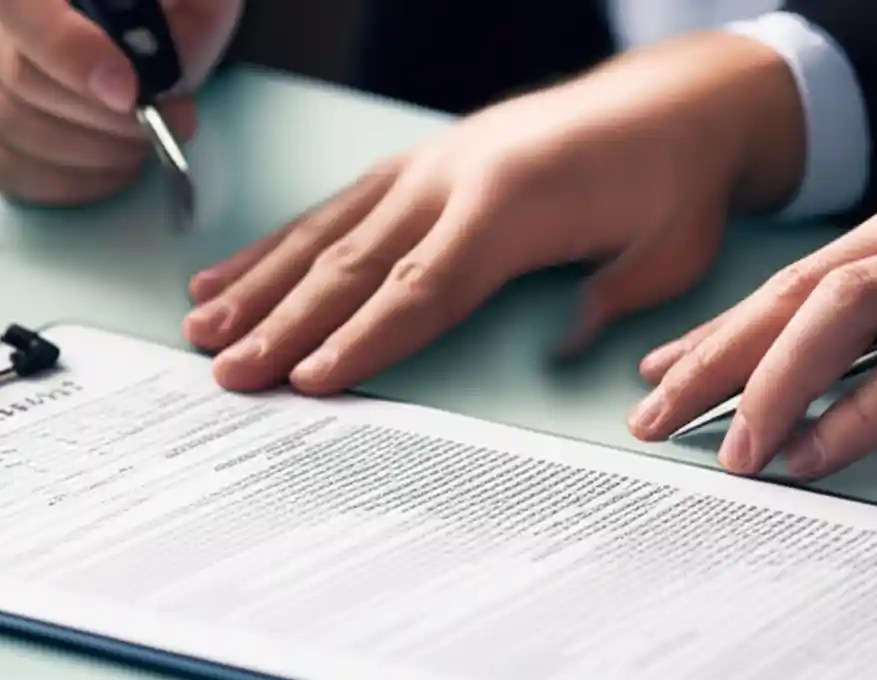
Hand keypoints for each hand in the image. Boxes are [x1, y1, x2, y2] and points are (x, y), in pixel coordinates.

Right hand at [0, 0, 240, 203]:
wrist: (86, 17)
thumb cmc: (128, 3)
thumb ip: (181, 10)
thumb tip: (174, 63)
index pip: (15, 5)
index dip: (71, 54)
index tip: (130, 92)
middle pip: (21, 79)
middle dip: (105, 119)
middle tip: (161, 127)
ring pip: (9, 131)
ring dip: (89, 156)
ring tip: (139, 150)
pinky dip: (59, 183)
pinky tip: (102, 171)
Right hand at [182, 34, 805, 393]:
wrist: (665, 100)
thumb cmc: (671, 181)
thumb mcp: (672, 249)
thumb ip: (612, 300)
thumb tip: (561, 351)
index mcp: (507, 204)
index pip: (421, 287)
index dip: (364, 339)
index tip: (310, 381)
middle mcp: (448, 180)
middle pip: (352, 266)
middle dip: (284, 324)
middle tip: (230, 371)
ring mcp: (421, 168)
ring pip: (324, 235)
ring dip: (260, 284)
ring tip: (204, 326)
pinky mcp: (411, 166)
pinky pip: (331, 209)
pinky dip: (277, 245)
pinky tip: (232, 273)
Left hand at [631, 177, 876, 477]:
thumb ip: (875, 329)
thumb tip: (772, 381)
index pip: (793, 279)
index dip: (719, 332)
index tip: (659, 377)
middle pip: (799, 289)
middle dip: (717, 358)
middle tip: (655, 418)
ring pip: (849, 307)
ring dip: (775, 382)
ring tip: (729, 450)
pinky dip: (862, 410)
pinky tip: (813, 453)